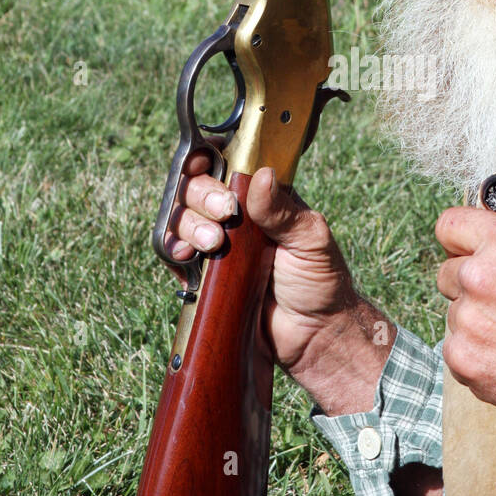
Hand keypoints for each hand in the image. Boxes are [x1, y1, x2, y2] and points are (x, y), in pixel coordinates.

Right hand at [162, 154, 394, 406]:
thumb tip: (262, 176)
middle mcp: (235, 216)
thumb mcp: (311, 240)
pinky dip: (175, 252)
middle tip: (224, 215)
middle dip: (201, 195)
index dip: (207, 159)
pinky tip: (187, 258)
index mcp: (262, 198)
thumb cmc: (321, 283)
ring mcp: (217, 244)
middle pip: (194, 187)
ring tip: (213, 244)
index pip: (225, 163)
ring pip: (181, 218)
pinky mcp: (204, 274)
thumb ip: (284, 211)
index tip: (205, 165)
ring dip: (189, 225)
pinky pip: (175, 255)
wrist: (312, 337)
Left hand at [435, 172, 495, 470]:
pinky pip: (456, 344)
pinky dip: (477, 348)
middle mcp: (479, 276)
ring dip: (476, 315)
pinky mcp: (463, 359)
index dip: (464, 235)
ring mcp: (467, 321)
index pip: (449, 224)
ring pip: (454, 310)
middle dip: (473, 278)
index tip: (477, 248)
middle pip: (448, 270)